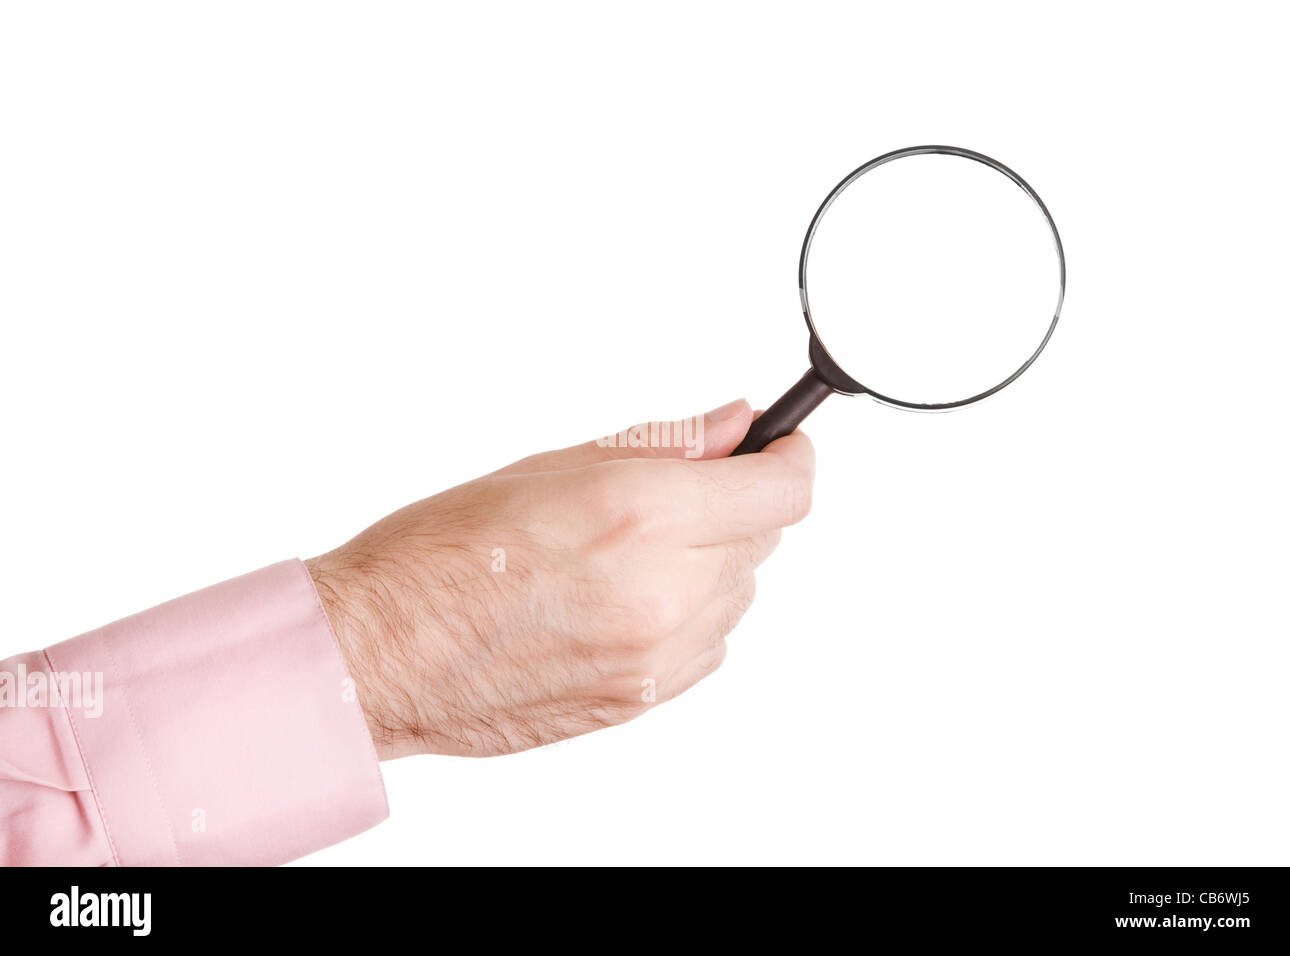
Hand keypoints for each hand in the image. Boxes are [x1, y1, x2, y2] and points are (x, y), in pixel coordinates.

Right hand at [306, 399, 814, 759]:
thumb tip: (733, 426)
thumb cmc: (437, 556)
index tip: (782, 448)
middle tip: (677, 491)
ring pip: (739, 595)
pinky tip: (624, 596)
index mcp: (639, 517)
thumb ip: (663, 447)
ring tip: (629, 549)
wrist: (380, 654)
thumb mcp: (550, 467)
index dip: (792, 460)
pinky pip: (709, 644)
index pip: (780, 493)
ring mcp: (656, 657)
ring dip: (711, 561)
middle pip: (763, 540)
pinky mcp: (642, 700)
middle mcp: (662, 593)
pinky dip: (688, 613)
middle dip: (735, 504)